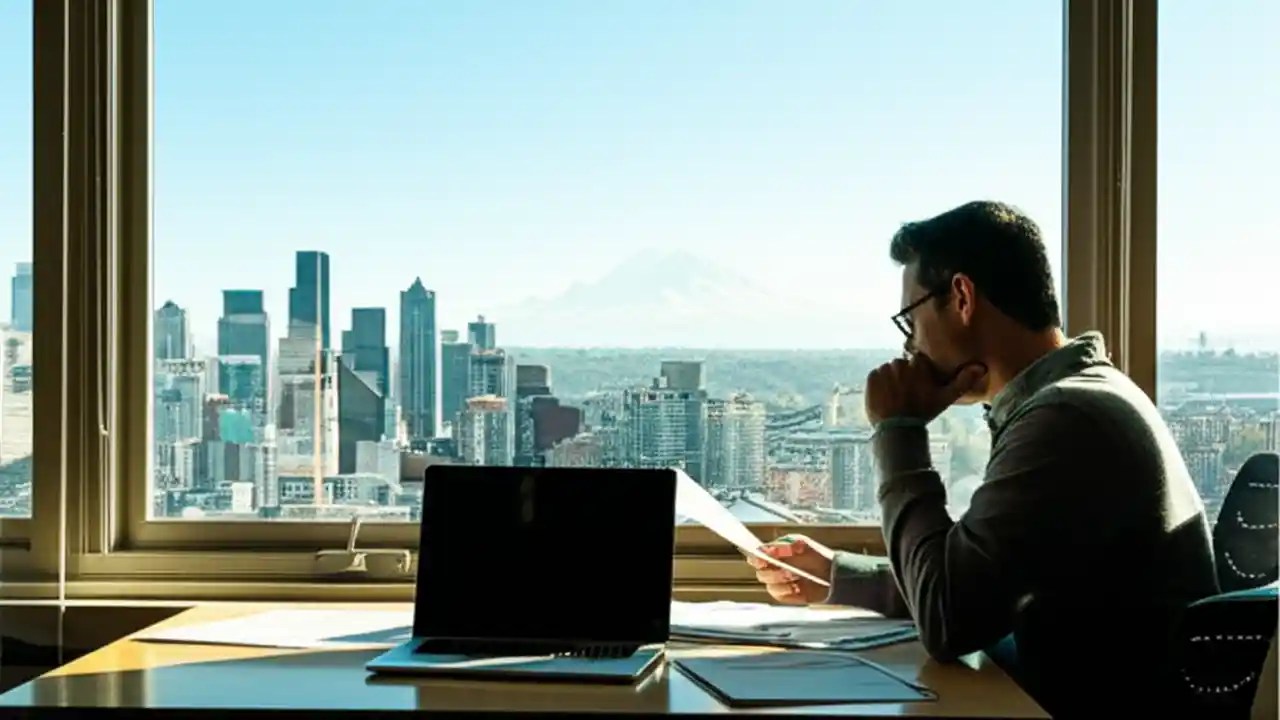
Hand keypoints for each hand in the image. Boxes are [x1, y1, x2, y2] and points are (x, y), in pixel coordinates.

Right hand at [746, 535, 834, 604]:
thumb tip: (765, 550)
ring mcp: (778, 583)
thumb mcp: (801, 544)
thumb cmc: (817, 556)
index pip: (756, 556)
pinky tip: (797, 587)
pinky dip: (786, 591)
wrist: (833, 573)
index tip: (761, 560)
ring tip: (794, 577)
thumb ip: (783, 546)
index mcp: (774, 553)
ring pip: (768, 585)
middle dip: (772, 571)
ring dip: (780, 581)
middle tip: (786, 569)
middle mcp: (773, 568)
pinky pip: (778, 595)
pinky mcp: (785, 595)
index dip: (756, 558)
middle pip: (760, 572)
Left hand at [864, 355, 986, 425]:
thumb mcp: (946, 398)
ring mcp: (884, 370)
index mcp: (917, 365)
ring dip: (891, 380)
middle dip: (904, 377)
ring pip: (889, 370)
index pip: (917, 362)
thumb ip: (963, 381)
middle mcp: (900, 363)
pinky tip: (885, 397)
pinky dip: (879, 384)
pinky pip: (875, 375)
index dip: (918, 374)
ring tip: (895, 397)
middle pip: (902, 365)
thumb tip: (982, 367)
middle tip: (906, 395)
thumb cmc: (923, 412)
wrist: (897, 428)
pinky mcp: (871, 378)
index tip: (918, 387)